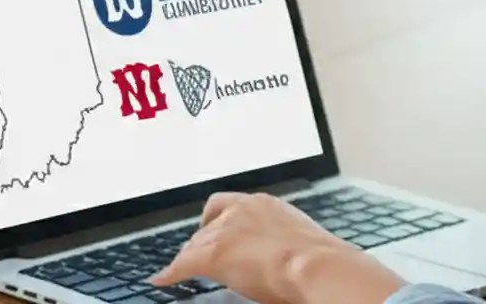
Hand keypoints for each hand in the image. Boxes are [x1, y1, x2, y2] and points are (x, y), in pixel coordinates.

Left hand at [151, 192, 405, 303]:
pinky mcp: (213, 253)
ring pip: (195, 244)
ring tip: (182, 269)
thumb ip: (289, 243)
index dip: (219, 220)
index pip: (231, 206)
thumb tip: (298, 260)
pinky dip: (171, 273)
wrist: (318, 267)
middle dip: (202, 238)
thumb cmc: (323, 263)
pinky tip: (162, 280)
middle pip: (208, 223)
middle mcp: (242, 210)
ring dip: (190, 257)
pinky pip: (183, 264)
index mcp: (265, 205)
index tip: (216, 230)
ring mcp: (225, 230)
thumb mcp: (303, 242)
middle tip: (199, 254)